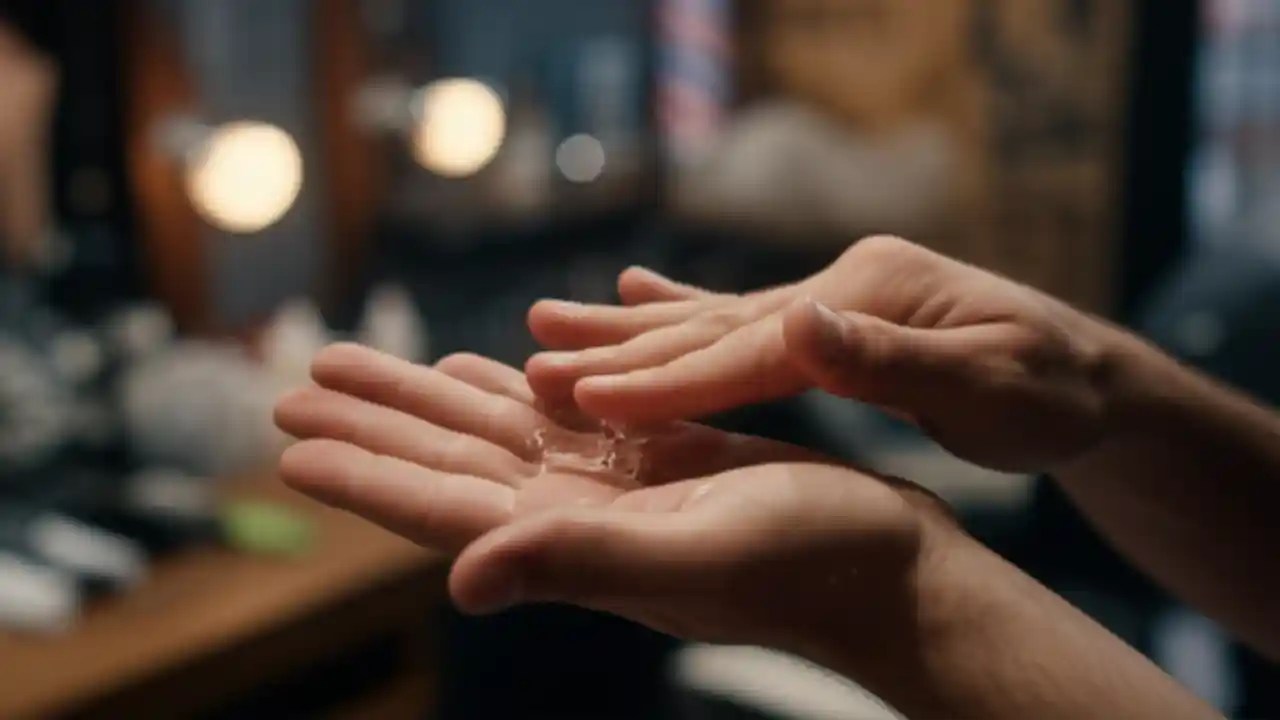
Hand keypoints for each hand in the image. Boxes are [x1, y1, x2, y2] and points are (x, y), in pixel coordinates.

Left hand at [273, 343, 951, 650]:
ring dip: (426, 398)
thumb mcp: (690, 556)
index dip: (360, 473)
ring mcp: (612, 486)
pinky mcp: (653, 456)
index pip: (437, 505)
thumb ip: (573, 562)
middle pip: (448, 459)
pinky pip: (560, 415)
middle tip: (295, 380)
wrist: (886, 565)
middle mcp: (575, 516)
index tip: (287, 443)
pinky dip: (510, 389)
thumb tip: (459, 580)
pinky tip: (481, 368)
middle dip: (374, 419)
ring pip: (494, 430)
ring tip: (363, 363)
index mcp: (568, 542)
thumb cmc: (806, 566)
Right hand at [527, 235, 1113, 472]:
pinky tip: (638, 288)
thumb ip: (891, 359)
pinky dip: (683, 307)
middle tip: (531, 357)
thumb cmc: (1048, 393)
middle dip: (620, 348)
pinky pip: (741, 315)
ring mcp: (828, 293)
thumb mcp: (990, 384)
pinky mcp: (829, 313)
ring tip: (549, 315)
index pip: (749, 346)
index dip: (667, 377)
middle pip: (711, 324)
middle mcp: (835, 284)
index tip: (588, 397)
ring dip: (629, 323)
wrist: (1086, 375)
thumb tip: (802, 320)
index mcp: (865, 297)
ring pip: (711, 315)